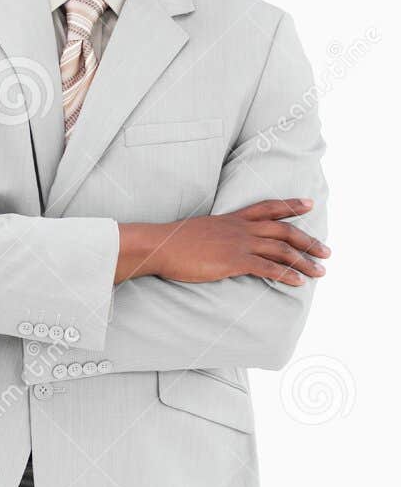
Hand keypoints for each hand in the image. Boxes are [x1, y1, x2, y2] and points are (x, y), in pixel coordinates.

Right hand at [117, 199, 329, 285]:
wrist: (159, 245)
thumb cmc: (171, 243)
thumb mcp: (198, 232)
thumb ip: (214, 236)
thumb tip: (216, 244)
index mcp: (231, 219)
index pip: (267, 208)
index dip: (290, 206)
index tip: (308, 204)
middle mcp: (240, 228)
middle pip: (284, 230)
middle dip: (308, 240)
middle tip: (326, 251)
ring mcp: (238, 243)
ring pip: (282, 249)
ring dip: (304, 261)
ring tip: (320, 271)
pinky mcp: (234, 260)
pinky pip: (268, 267)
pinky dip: (287, 274)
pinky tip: (299, 282)